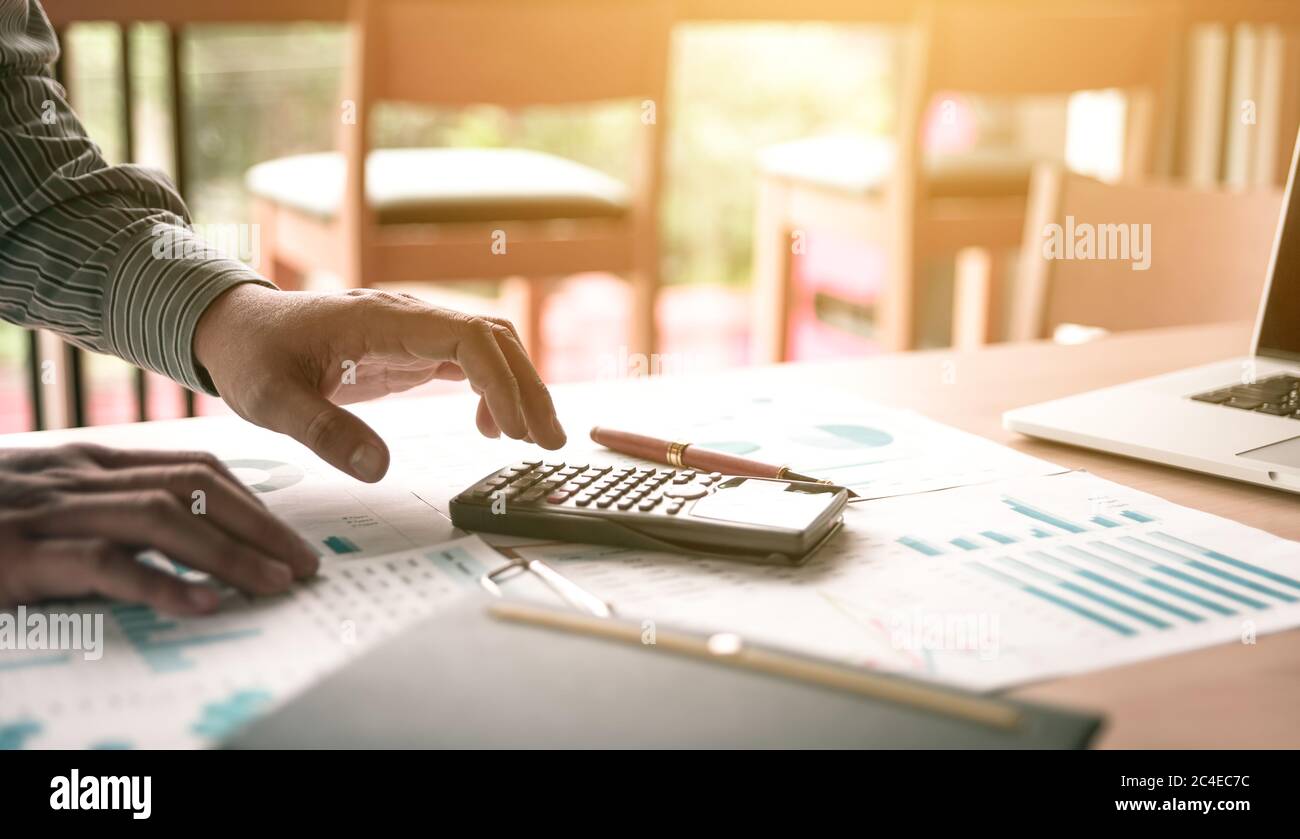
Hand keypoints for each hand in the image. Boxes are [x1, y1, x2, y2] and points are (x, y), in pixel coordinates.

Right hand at [0, 444, 318, 613]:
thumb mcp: (44, 501)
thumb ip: (102, 510)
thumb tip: (175, 547)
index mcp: (91, 462)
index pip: (194, 469)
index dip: (251, 502)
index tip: (289, 536)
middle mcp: (81, 476)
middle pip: (196, 490)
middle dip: (261, 528)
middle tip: (306, 565)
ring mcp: (52, 511)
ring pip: (166, 520)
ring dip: (231, 554)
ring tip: (275, 585)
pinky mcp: (22, 552)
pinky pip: (105, 564)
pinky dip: (160, 584)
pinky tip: (201, 606)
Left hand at [194, 285, 565, 481]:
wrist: (235, 328)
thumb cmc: (252, 355)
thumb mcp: (271, 400)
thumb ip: (323, 432)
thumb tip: (379, 470)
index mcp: (381, 320)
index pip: (467, 337)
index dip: (501, 382)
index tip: (515, 430)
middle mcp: (407, 317)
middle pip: (493, 339)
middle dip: (528, 387)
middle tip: (549, 443)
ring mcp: (413, 331)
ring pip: (489, 348)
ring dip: (518, 388)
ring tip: (531, 440)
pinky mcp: (410, 349)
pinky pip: (469, 361)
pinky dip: (493, 390)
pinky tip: (491, 427)